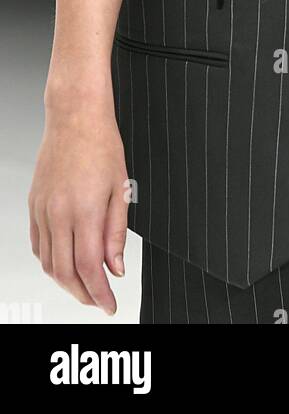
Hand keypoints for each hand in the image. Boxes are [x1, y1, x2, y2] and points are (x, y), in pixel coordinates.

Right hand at [28, 93, 128, 314]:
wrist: (75, 117)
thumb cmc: (101, 145)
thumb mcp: (120, 189)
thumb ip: (116, 233)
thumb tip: (117, 268)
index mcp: (83, 211)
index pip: (89, 268)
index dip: (100, 293)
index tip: (110, 305)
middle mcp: (58, 215)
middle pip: (65, 272)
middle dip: (83, 294)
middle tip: (99, 300)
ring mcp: (42, 211)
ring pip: (49, 262)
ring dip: (66, 281)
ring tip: (85, 285)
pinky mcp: (34, 205)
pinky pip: (38, 245)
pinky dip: (50, 261)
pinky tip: (64, 262)